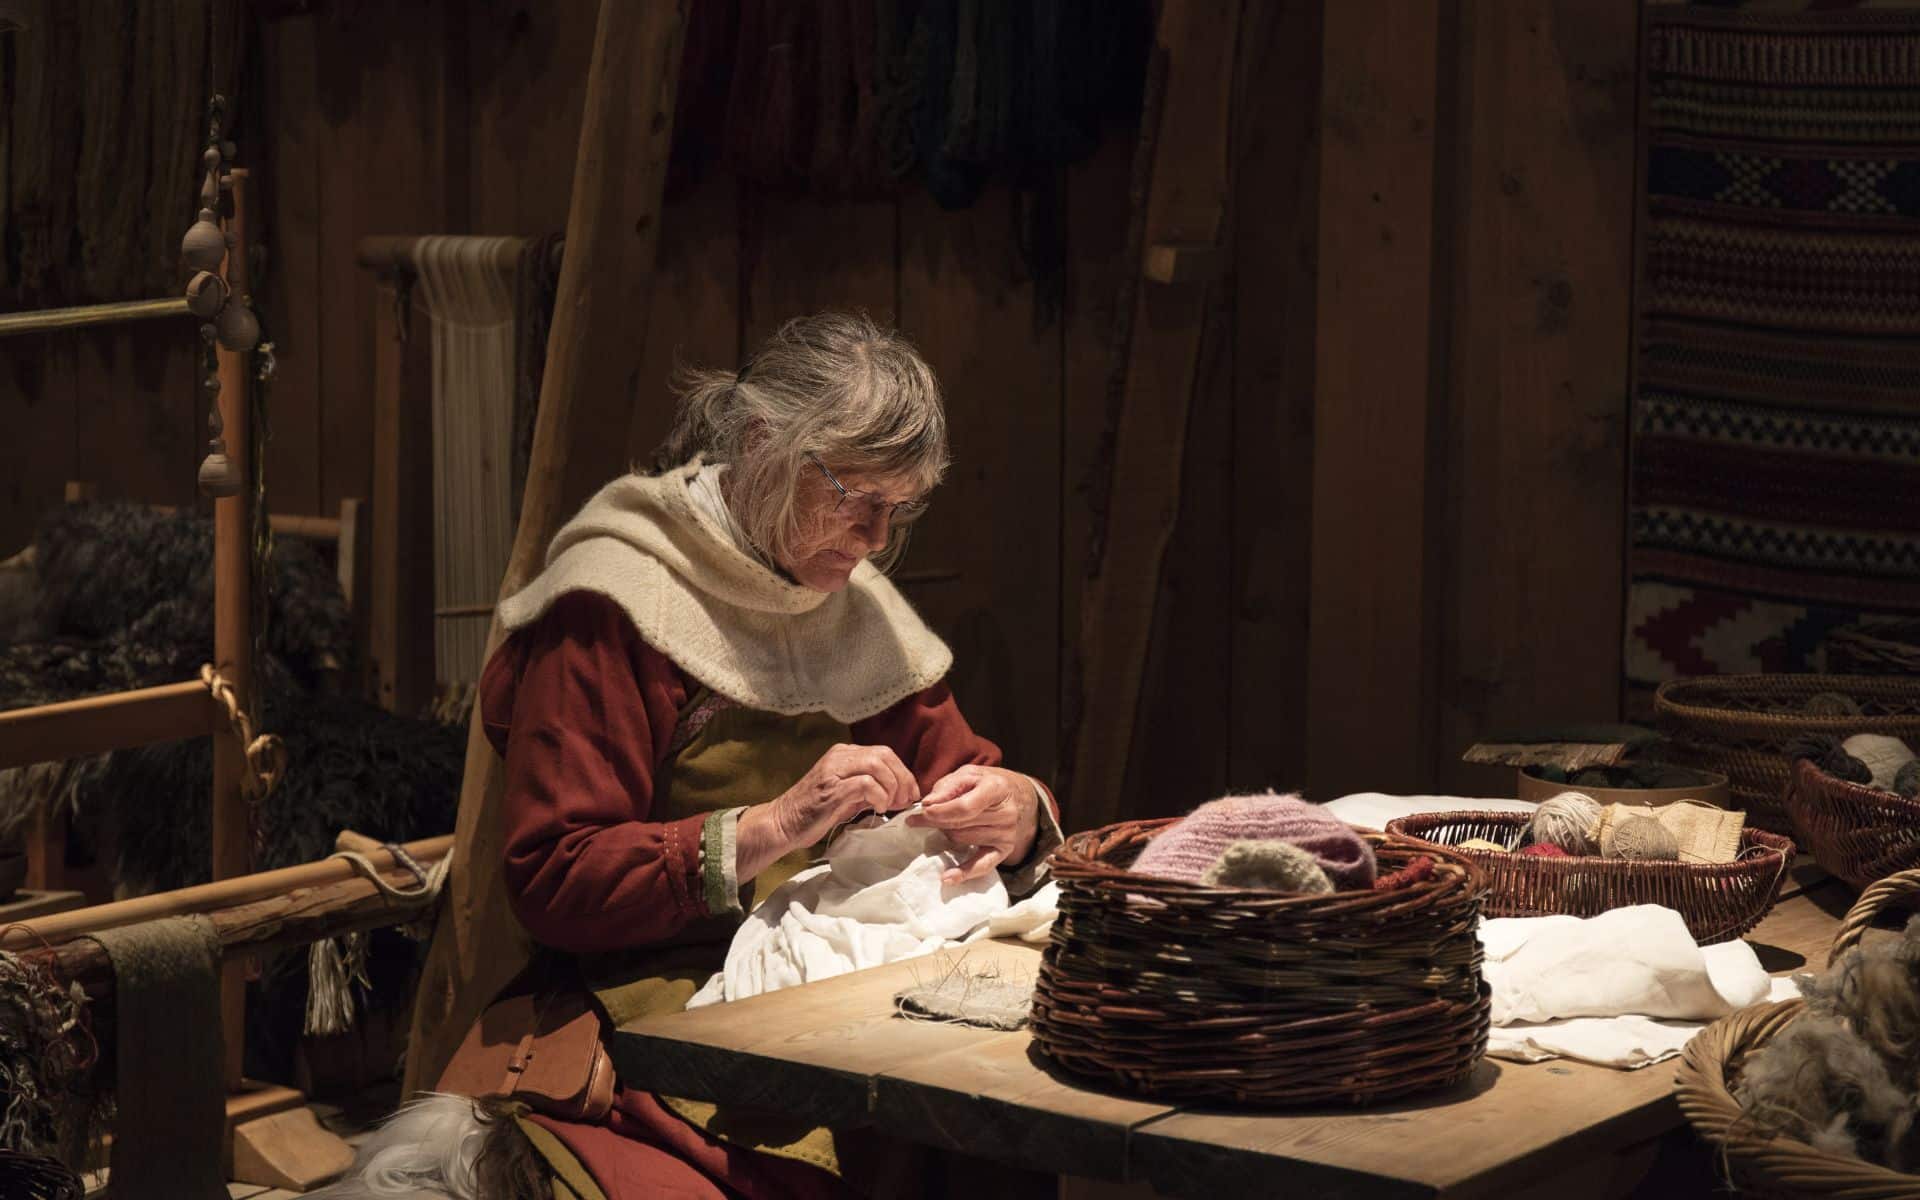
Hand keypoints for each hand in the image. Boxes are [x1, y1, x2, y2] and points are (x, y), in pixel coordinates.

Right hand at [738, 743, 920, 880]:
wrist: (783, 823)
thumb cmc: (815, 812)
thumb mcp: (847, 796)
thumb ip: (871, 789)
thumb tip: (901, 792)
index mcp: (843, 754)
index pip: (884, 753)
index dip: (903, 772)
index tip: (910, 793)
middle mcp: (839, 756)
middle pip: (884, 755)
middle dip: (902, 778)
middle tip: (905, 800)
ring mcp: (834, 770)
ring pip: (878, 765)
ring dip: (892, 787)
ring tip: (891, 805)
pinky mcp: (832, 788)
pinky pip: (866, 784)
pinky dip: (879, 796)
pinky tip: (878, 809)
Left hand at [906, 765, 1037, 883]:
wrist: (1015, 795)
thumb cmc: (986, 783)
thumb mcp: (969, 774)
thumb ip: (948, 786)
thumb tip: (929, 803)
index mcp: (997, 788)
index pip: (965, 806)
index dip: (941, 811)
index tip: (922, 811)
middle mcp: (1006, 813)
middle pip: (961, 824)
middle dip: (935, 822)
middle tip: (916, 820)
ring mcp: (1006, 834)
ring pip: (962, 839)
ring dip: (946, 833)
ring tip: (942, 824)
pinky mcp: (1004, 850)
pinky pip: (982, 865)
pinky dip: (964, 872)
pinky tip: (947, 877)